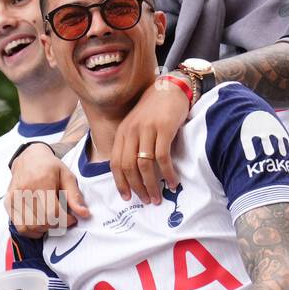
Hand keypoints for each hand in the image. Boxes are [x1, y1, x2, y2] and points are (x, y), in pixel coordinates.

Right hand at [5, 144, 89, 238]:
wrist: (28, 158)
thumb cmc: (50, 167)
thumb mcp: (67, 176)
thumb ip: (75, 196)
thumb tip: (84, 214)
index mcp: (41, 183)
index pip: (53, 212)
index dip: (66, 220)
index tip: (72, 218)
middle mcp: (25, 191)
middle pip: (42, 221)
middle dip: (56, 225)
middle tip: (62, 219)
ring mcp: (14, 198)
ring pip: (31, 226)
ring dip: (44, 229)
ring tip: (52, 221)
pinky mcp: (8, 203)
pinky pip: (20, 227)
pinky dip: (31, 231)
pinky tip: (40, 225)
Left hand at [111, 76, 191, 203]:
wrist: (170, 89)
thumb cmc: (154, 112)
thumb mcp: (136, 127)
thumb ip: (132, 145)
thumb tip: (133, 175)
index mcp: (122, 133)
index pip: (116, 163)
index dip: (120, 183)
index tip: (127, 197)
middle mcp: (132, 131)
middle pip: (129, 167)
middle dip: (137, 188)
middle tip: (147, 200)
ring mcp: (147, 129)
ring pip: (145, 165)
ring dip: (152, 185)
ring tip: (158, 197)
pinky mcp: (164, 128)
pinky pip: (163, 157)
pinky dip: (168, 173)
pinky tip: (172, 183)